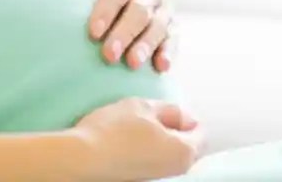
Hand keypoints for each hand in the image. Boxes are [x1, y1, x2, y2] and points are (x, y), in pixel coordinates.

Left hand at [57, 0, 177, 71]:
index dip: (107, 10)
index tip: (93, 32)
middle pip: (140, 11)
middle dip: (125, 33)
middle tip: (108, 56)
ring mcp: (163, 5)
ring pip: (159, 26)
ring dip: (146, 45)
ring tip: (131, 64)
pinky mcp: (171, 24)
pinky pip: (173, 38)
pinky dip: (168, 52)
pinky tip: (160, 67)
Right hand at [72, 97, 202, 181]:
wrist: (81, 160)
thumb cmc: (113, 131)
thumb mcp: (144, 107)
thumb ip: (170, 110)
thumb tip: (184, 117)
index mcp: (185, 152)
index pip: (200, 131)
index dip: (185, 115)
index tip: (165, 110)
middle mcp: (176, 171)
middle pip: (186, 146)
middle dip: (173, 130)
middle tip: (150, 117)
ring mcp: (158, 179)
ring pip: (168, 155)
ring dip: (159, 141)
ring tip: (135, 128)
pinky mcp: (142, 181)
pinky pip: (153, 164)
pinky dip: (146, 153)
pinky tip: (127, 144)